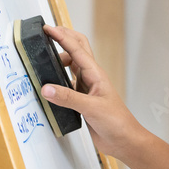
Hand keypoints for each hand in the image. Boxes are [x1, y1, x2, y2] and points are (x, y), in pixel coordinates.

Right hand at [40, 24, 145, 161]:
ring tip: (44, 58)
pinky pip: (67, 84)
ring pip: (71, 66)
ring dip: (59, 59)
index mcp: (95, 74)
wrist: (124, 140)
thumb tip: (46, 88)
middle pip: (77, 50)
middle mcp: (90, 78)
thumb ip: (68, 98)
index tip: (47, 28)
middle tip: (46, 33)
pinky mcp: (82, 100)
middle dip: (63, 38)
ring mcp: (86, 88)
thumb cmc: (117, 122)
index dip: (61, 37)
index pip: (76, 49)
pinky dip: (58, 80)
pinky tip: (50, 84)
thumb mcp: (91, 108)